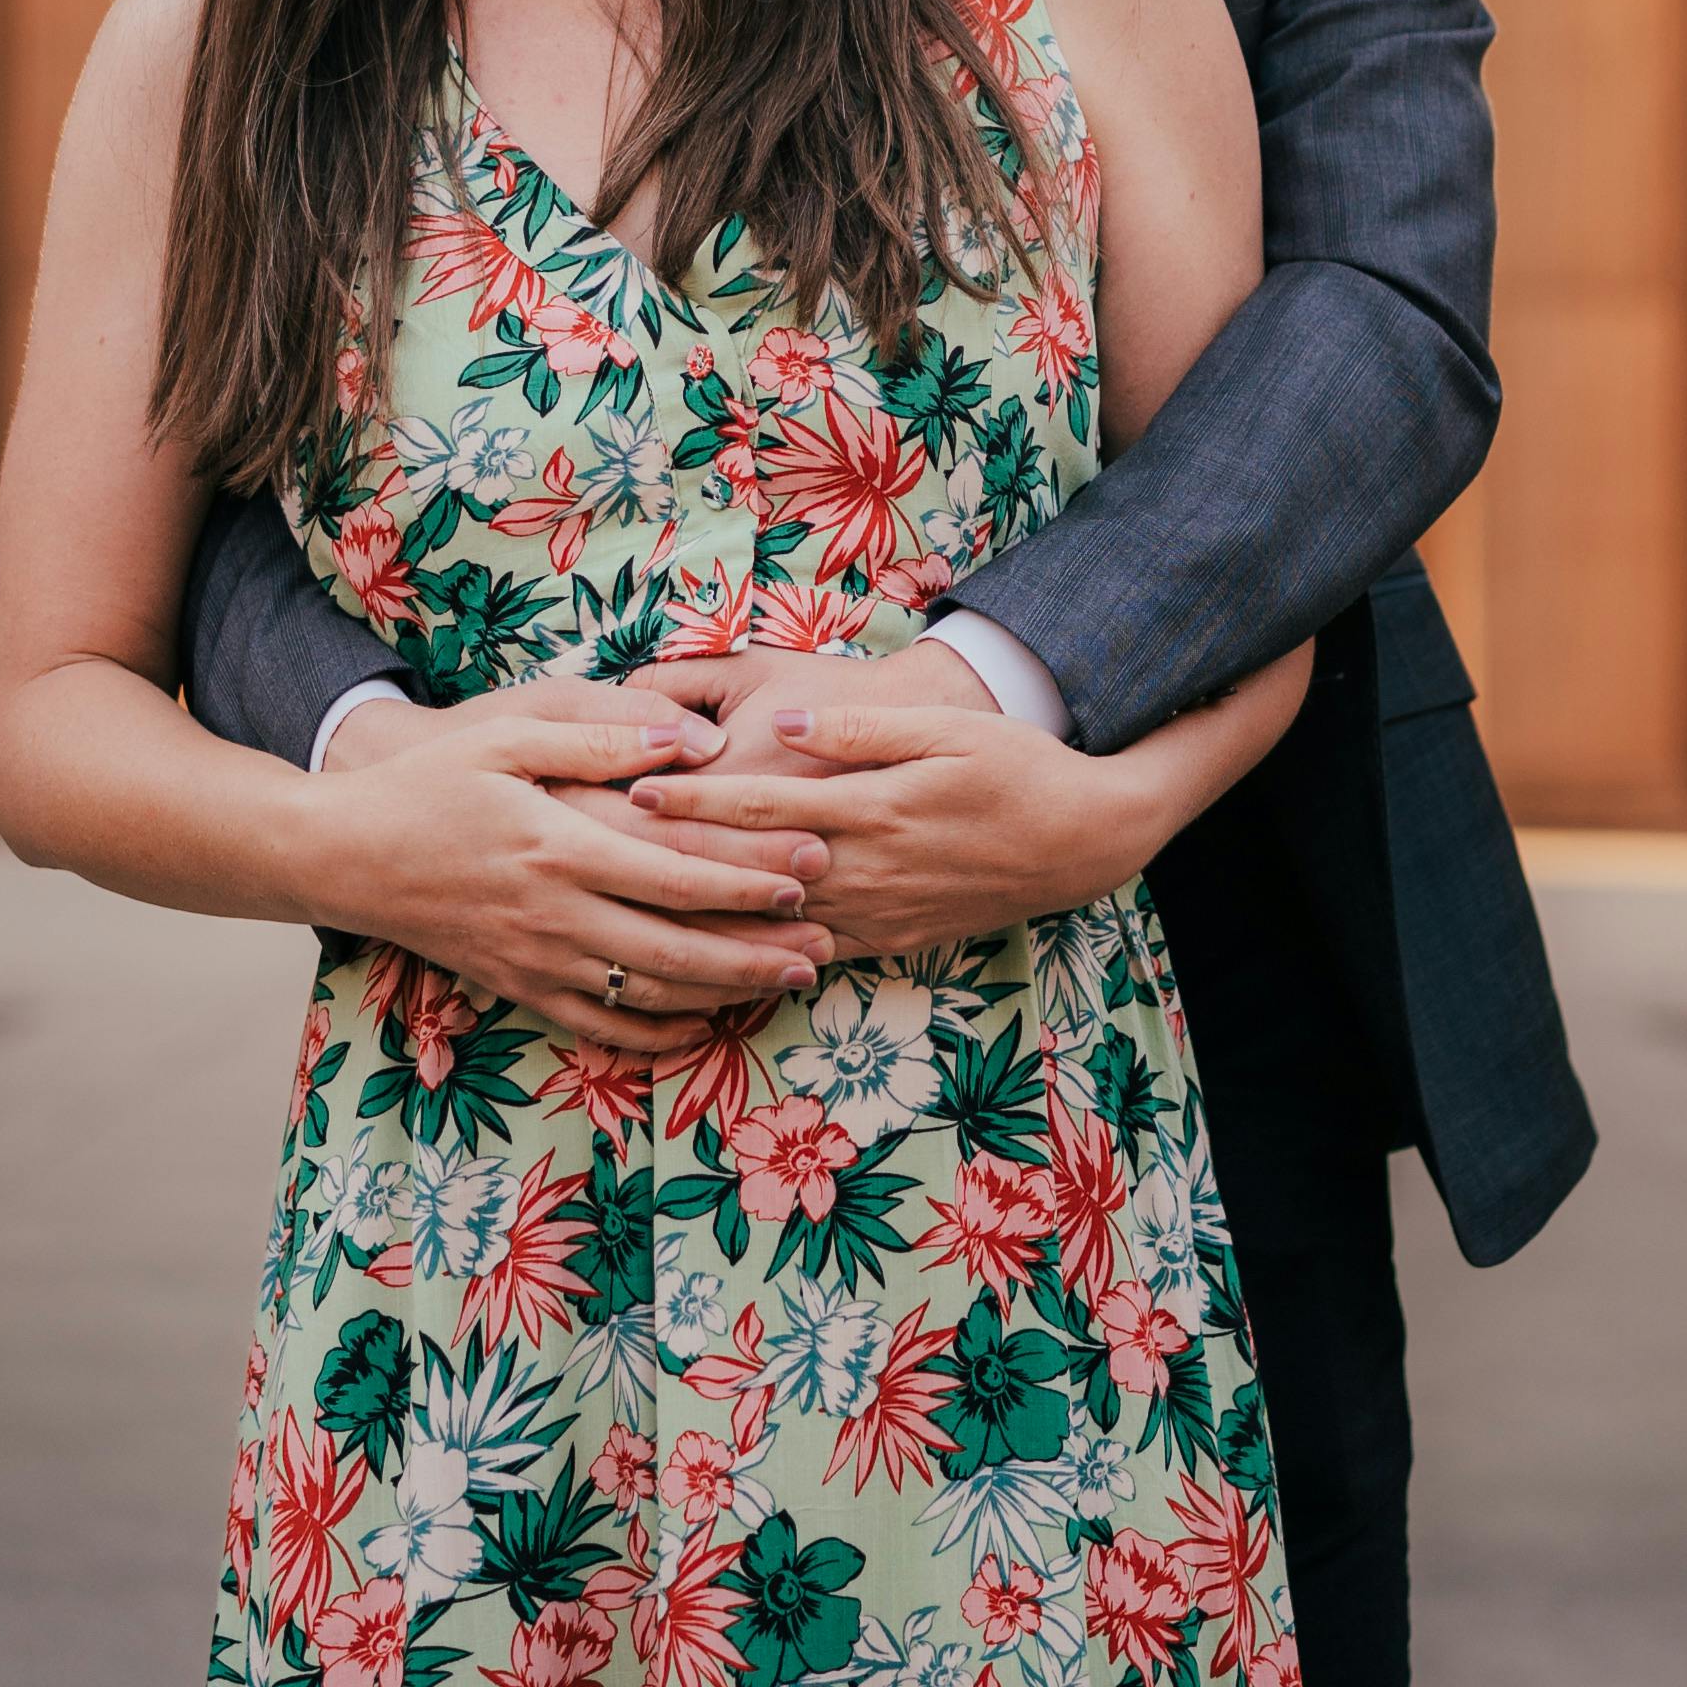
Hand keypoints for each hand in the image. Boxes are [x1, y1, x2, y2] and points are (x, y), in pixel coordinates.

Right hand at [304, 686, 827, 1062]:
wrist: (345, 854)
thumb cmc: (431, 782)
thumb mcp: (510, 734)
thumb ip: (602, 736)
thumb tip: (689, 739)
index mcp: (560, 845)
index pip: (677, 871)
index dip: (751, 876)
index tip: (813, 867)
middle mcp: (554, 914)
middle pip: (678, 948)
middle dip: (759, 949)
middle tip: (825, 943)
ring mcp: (535, 961)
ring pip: (649, 996)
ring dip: (725, 994)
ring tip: (786, 982)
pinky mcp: (518, 988)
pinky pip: (599, 1028)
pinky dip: (658, 1037)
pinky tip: (704, 1028)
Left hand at [627, 655, 1135, 966]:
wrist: (1081, 840)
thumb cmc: (1012, 766)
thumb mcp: (942, 733)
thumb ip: (857, 731)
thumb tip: (780, 726)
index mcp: (871, 808)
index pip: (760, 806)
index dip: (692, 800)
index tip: (630, 791)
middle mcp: (866, 869)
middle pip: (750, 873)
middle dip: (676, 865)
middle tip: (605, 857)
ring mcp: (876, 913)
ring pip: (771, 923)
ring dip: (704, 919)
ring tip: (637, 914)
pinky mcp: (889, 939)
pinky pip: (809, 954)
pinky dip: (757, 957)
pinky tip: (713, 959)